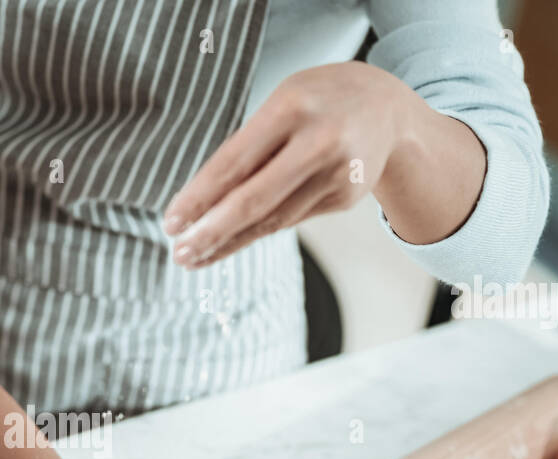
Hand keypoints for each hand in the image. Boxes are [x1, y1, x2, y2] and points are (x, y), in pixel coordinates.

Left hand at [163, 61, 423, 267]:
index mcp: (291, 108)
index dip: (198, 198)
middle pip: (254, 199)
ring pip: (271, 219)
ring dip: (228, 241)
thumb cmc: (315, 103)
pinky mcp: (346, 197)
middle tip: (179, 254)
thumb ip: (248, 147)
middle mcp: (319, 142)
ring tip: (194, 256)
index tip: (171, 222)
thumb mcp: (280, 104)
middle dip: (211, 231)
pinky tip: (229, 243)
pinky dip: (255, 234)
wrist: (386, 107)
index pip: (234, 162)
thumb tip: (201, 203)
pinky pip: (289, 220)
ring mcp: (337, 173)